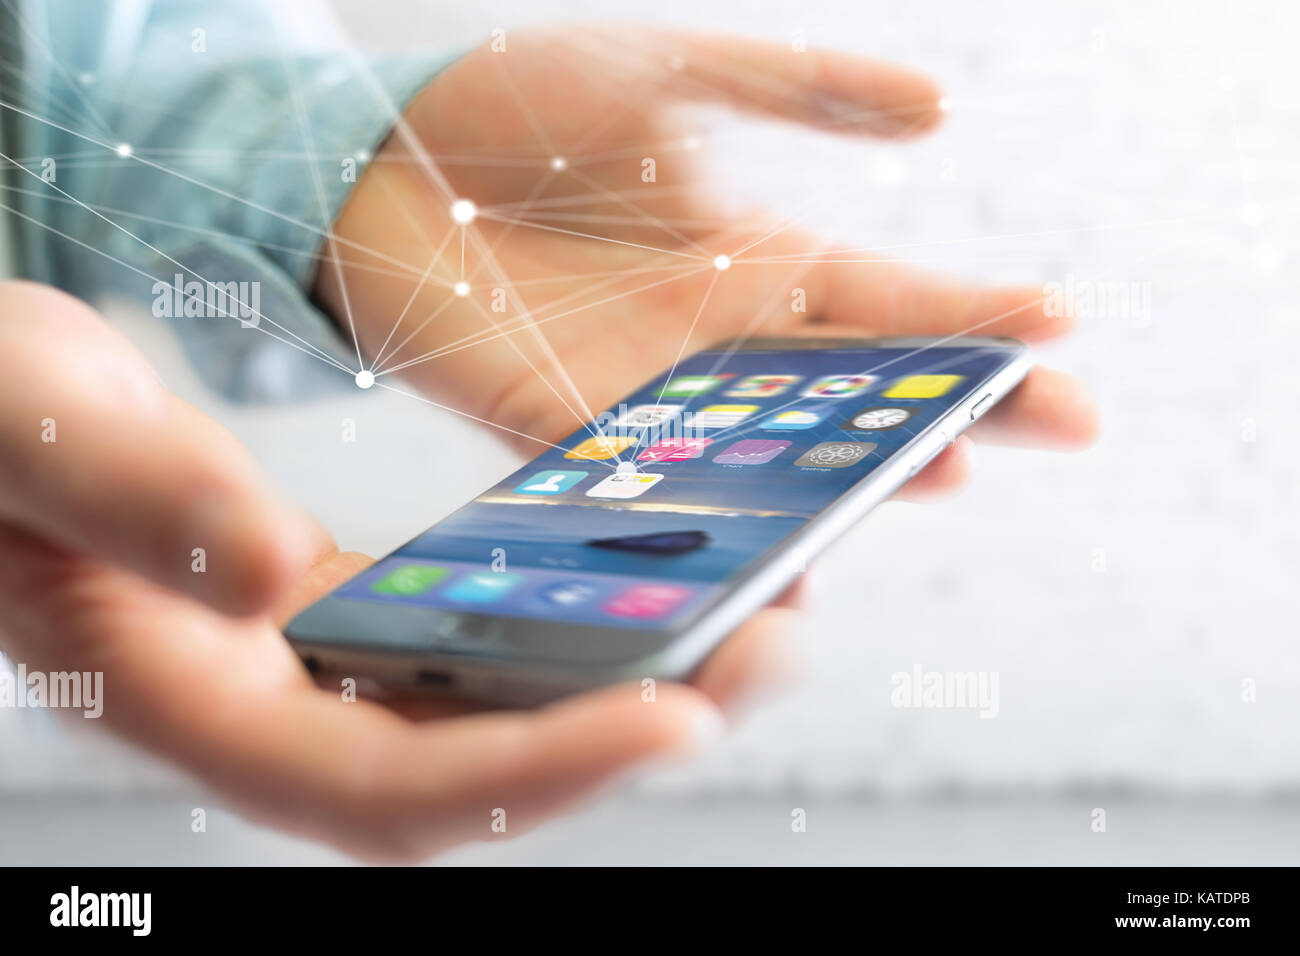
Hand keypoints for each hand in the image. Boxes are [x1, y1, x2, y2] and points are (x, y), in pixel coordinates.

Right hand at [0, 281, 793, 860]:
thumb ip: (143, 507)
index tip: (674, 715)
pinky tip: (634, 569)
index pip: (385, 787)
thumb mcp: (35, 428)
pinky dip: (555, 618)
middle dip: (629, 726)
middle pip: (472, 765)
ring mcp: (306, 664)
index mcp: (193, 697)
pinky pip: (464, 639)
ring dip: (618, 671)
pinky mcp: (333, 611)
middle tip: (772, 644)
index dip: (534, 769)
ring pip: (484, 707)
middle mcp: (267, 703)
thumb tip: (273, 581)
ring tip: (752, 600)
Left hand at [319, 26, 1099, 486]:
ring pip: (774, 451)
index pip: (890, 300)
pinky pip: (653, 485)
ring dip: (854, 463)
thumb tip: (939, 113)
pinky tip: (774, 543)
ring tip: (935, 476)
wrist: (376, 160)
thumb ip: (794, 89)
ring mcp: (650, 396)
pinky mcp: (562, 432)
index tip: (1065, 327)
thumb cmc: (517, 108)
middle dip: (960, 398)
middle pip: (859, 388)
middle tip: (1071, 420)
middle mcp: (721, 345)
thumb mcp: (670, 73)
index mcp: (754, 262)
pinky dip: (714, 517)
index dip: (976, 312)